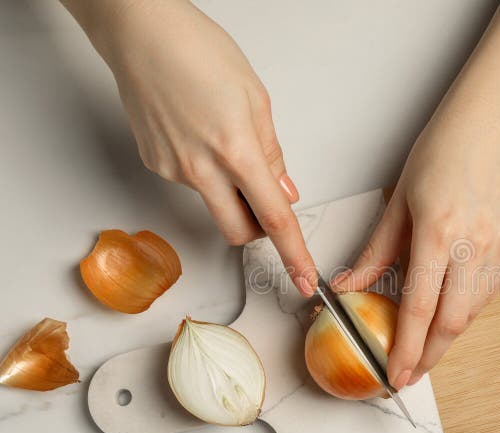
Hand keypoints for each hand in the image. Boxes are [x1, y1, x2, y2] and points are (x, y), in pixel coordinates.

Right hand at [75, 0, 316, 294]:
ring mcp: (171, 170)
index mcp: (235, 151)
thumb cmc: (197, 50)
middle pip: (238, 231)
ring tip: (224, 139)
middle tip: (266, 200)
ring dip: (230, 192)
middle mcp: (200, 169)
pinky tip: (199, 134)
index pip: (274, 219)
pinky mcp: (153, 164)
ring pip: (213, 205)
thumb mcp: (255, 99)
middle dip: (258, 228)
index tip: (305, 279)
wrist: (140, 32)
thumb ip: (271, 153)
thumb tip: (284, 190)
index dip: (294, 254)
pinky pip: (191, 183)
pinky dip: (205, 171)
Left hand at [333, 114, 499, 388]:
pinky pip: (490, 291)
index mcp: (439, 232)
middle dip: (430, 355)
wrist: (490, 127)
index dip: (407, 349)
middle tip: (410, 373)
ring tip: (425, 343)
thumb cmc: (439, 155)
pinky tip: (450, 308)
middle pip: (452, 323)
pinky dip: (467, 306)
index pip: (420, 308)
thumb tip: (348, 287)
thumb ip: (376, 252)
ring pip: (473, 312)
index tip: (395, 376)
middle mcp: (476, 245)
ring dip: (447, 333)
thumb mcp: (399, 202)